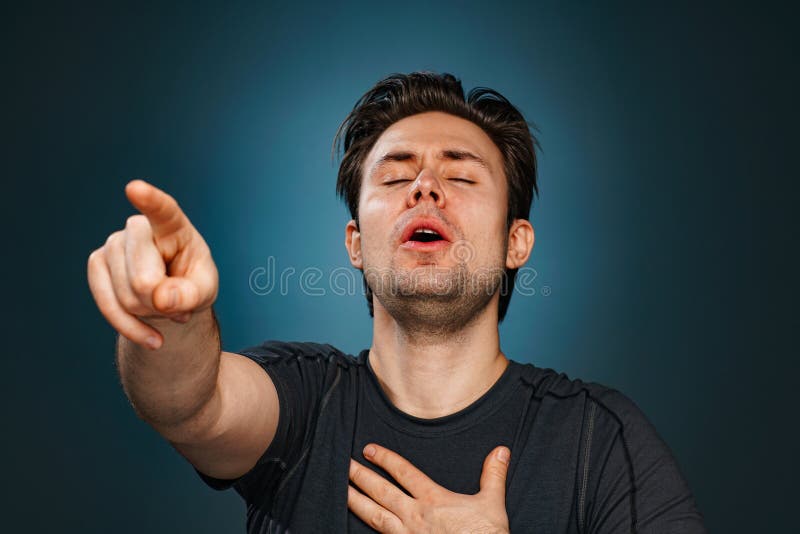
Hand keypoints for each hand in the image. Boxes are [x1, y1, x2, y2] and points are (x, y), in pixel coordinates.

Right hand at [87, 180, 218, 349]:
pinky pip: (109, 307)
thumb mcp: (204, 290)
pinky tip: (153, 337)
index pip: (163, 212)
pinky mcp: (96, 265)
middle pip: (143, 280)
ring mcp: (113, 244)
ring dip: (149, 313)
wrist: (171, 298)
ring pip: (127, 297)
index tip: (134, 188)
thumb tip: (162, 297)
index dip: (149, 201)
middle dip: (161, 302)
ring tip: (164, 304)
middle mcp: (138, 229)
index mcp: (173, 226)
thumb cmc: (193, 284)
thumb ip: (191, 294)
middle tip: (178, 301)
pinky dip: (133, 328)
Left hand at [348, 443, 510, 533]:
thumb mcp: (493, 503)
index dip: (384, 459)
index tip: (368, 449)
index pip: (404, 472)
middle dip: (360, 477)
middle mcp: (415, 517)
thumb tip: (501, 450)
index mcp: (434, 500)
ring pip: (375, 516)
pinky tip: (356, 526)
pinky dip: (368, 531)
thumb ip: (492, 475)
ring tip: (340, 491)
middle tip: (342, 465)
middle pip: (382, 492)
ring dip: (356, 502)